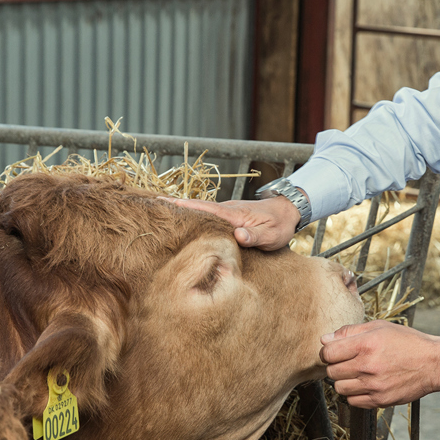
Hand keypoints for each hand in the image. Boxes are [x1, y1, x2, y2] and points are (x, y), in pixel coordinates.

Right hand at [164, 196, 300, 249]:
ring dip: (182, 211)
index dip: (183, 206)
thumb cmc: (280, 225)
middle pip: (195, 207)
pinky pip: (207, 215)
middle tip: (151, 206)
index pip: (203, 209)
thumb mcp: (271, 236)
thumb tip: (237, 236)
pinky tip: (185, 221)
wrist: (289, 211)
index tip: (162, 202)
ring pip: (200, 211)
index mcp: (232, 214)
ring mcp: (227, 212)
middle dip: (174, 206)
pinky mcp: (229, 217)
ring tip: (160, 214)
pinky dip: (193, 215)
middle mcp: (226, 210)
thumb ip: (254, 237)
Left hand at [320, 321, 439, 408]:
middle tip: (347, 362)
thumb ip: (349, 331)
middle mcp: (367, 366)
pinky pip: (353, 401)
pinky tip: (364, 384)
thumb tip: (325, 339)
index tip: (333, 352)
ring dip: (344, 381)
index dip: (327, 352)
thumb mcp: (379, 327)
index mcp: (365, 344)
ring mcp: (373, 385)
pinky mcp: (380, 400)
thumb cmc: (407, 342)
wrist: (433, 363)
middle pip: (331, 371)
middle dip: (335, 366)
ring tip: (357, 373)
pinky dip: (354, 394)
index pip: (328, 353)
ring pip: (340, 388)